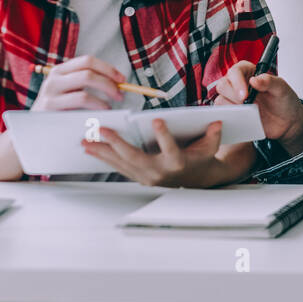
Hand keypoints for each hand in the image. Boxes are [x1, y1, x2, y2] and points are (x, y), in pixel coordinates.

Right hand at [30, 55, 125, 110]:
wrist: (32, 132)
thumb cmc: (57, 113)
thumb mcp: (68, 93)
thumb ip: (85, 85)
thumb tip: (116, 82)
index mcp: (60, 71)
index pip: (88, 61)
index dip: (108, 68)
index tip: (122, 79)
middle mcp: (54, 77)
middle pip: (88, 71)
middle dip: (109, 81)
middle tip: (120, 94)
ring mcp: (51, 91)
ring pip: (85, 84)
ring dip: (104, 93)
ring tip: (111, 105)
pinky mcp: (50, 105)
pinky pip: (81, 99)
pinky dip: (97, 105)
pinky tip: (102, 112)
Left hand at [81, 118, 253, 187]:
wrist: (195, 181)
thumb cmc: (201, 158)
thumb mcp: (211, 147)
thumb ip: (213, 135)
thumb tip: (217, 122)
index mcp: (178, 163)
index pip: (171, 148)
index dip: (164, 135)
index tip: (157, 120)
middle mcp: (160, 172)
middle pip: (135, 158)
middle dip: (116, 144)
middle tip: (101, 131)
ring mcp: (147, 177)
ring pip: (121, 164)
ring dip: (102, 152)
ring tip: (85, 141)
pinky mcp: (138, 178)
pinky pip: (118, 167)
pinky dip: (103, 158)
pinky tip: (90, 149)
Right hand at [208, 61, 302, 153]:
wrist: (287, 122)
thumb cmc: (285, 101)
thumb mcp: (282, 88)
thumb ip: (269, 81)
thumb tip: (254, 80)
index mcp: (248, 73)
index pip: (235, 71)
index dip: (237, 82)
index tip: (245, 94)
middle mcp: (238, 85)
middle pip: (222, 85)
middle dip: (232, 95)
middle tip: (246, 105)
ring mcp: (234, 101)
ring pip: (220, 101)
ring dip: (232, 108)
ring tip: (247, 114)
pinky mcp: (233, 115)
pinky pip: (223, 116)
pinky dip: (230, 119)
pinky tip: (242, 121)